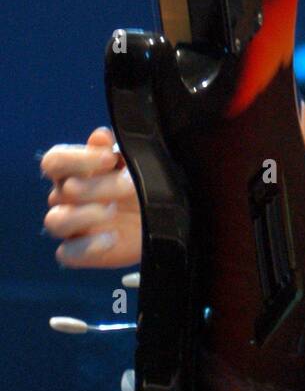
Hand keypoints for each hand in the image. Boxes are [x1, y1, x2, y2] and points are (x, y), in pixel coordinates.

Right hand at [41, 127, 141, 267]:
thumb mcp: (134, 161)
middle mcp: (66, 197)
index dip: (77, 159)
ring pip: (55, 222)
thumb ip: (114, 149)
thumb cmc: (144, 181)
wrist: (163, 215)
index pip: (53, 161)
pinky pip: (66, 253)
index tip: (110, 159)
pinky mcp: (79, 252)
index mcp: (74, 170)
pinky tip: (112, 238)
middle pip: (60, 191)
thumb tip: (99, 136)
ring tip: (113, 211)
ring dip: (85, 215)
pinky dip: (88, 246)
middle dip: (97, 187)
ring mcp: (71, 226)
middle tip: (128, 186)